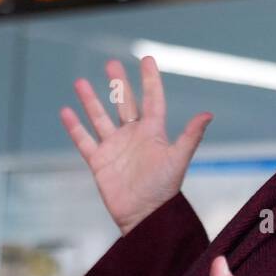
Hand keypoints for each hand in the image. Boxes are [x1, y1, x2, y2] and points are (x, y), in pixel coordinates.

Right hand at [60, 55, 212, 234]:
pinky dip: (74, 127)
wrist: (145, 217)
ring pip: (100, 118)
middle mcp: (133, 136)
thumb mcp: (178, 159)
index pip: (152, 100)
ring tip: (81, 81)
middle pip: (124, 103)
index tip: (147, 59)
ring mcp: (115, 147)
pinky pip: (84, 141)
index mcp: (153, 132)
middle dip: (119, 83)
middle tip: (112, 63)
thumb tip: (208, 114)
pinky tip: (66, 111)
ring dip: (91, 100)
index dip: (150, 80)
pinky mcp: (99, 161)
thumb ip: (191, 136)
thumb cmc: (165, 189)